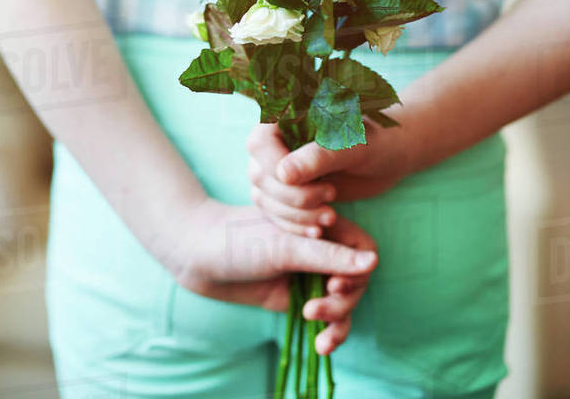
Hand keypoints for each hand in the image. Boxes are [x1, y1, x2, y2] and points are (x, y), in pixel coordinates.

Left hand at [167, 200, 376, 354]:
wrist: (196, 255)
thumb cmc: (235, 239)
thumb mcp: (281, 246)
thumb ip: (327, 256)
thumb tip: (374, 262)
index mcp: (321, 223)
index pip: (362, 247)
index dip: (357, 268)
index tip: (335, 282)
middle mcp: (320, 247)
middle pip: (357, 279)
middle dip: (344, 297)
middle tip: (318, 306)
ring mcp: (309, 274)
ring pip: (344, 301)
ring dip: (336, 316)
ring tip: (312, 320)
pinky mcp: (298, 296)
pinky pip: (326, 317)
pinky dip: (329, 331)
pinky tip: (322, 346)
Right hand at [246, 122, 411, 235]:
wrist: (390, 155)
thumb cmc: (375, 140)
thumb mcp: (352, 146)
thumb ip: (319, 157)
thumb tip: (284, 175)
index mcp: (284, 119)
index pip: (259, 145)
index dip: (276, 168)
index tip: (311, 182)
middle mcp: (273, 143)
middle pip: (259, 176)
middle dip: (293, 196)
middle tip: (331, 197)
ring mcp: (276, 169)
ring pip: (264, 198)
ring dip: (295, 215)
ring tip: (331, 217)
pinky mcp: (286, 192)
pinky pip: (275, 214)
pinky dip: (295, 226)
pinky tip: (319, 231)